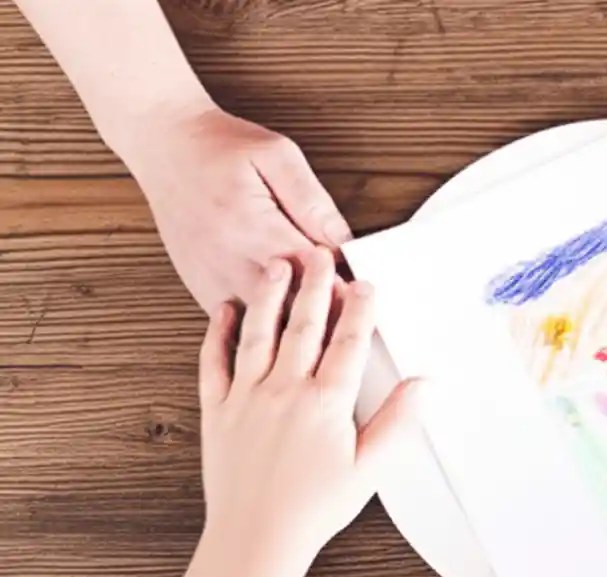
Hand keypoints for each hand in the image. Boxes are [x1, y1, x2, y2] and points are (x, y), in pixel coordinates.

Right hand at [121, 102, 351, 312]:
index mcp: (251, 225)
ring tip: (325, 321)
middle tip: (353, 314)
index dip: (343, 282)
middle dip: (325, 310)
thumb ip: (313, 201)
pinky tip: (287, 322)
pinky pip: (239, 323)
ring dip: (295, 322)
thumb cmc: (220, 147)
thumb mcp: (277, 156)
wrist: (164, 145)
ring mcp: (210, 279)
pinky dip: (265, 325)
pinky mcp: (200, 288)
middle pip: (289, 305)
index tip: (366, 293)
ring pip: (263, 323)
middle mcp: (227, 259)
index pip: (311, 270)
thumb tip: (345, 241)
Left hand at [198, 248, 419, 555]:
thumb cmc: (313, 509)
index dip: (360, 309)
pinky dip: (217, 333)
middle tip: (321, 254)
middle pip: (304, 326)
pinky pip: (214, 362)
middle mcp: (284, 391)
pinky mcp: (217, 411)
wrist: (255, 538)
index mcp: (325, 404)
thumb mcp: (369, 469)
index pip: (348, 343)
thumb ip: (397, 422)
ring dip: (269, 296)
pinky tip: (225, 311)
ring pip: (258, 334)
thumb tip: (423, 387)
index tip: (366, 285)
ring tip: (277, 266)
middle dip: (316, 285)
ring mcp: (247, 398)